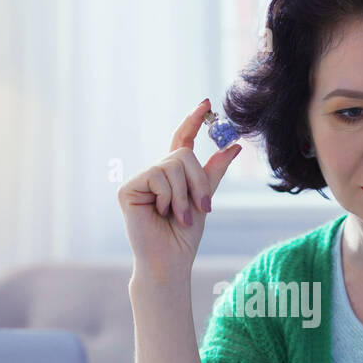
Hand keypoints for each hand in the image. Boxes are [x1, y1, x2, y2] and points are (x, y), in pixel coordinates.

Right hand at [118, 96, 242, 284]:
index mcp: (172, 175)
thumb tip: (234, 146)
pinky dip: (167, 198)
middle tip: (203, 209)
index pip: (182, 140)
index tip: (206, 103)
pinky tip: (160, 214)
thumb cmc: (185, 236)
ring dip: (183, 196)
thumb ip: (213, 173)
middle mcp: (155, 173)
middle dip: (198, 182)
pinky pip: (157, 177)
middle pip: (183, 155)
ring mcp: (140, 180)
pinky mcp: (128, 189)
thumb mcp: (204, 200)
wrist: (170, 260)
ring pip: (172, 166)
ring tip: (179, 217)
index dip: (193, 121)